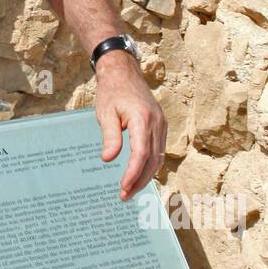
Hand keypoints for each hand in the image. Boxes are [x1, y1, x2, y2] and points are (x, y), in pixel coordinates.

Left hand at [94, 51, 166, 200]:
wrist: (124, 72)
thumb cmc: (112, 91)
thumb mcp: (105, 113)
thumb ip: (110, 136)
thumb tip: (108, 159)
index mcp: (143, 119)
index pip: (141, 154)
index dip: (132, 173)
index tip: (122, 188)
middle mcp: (157, 123)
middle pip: (152, 160)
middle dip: (139, 180)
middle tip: (124, 196)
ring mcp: (162, 124)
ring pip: (158, 157)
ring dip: (145, 176)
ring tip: (130, 190)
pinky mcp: (161, 125)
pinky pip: (158, 150)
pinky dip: (150, 165)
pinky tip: (139, 174)